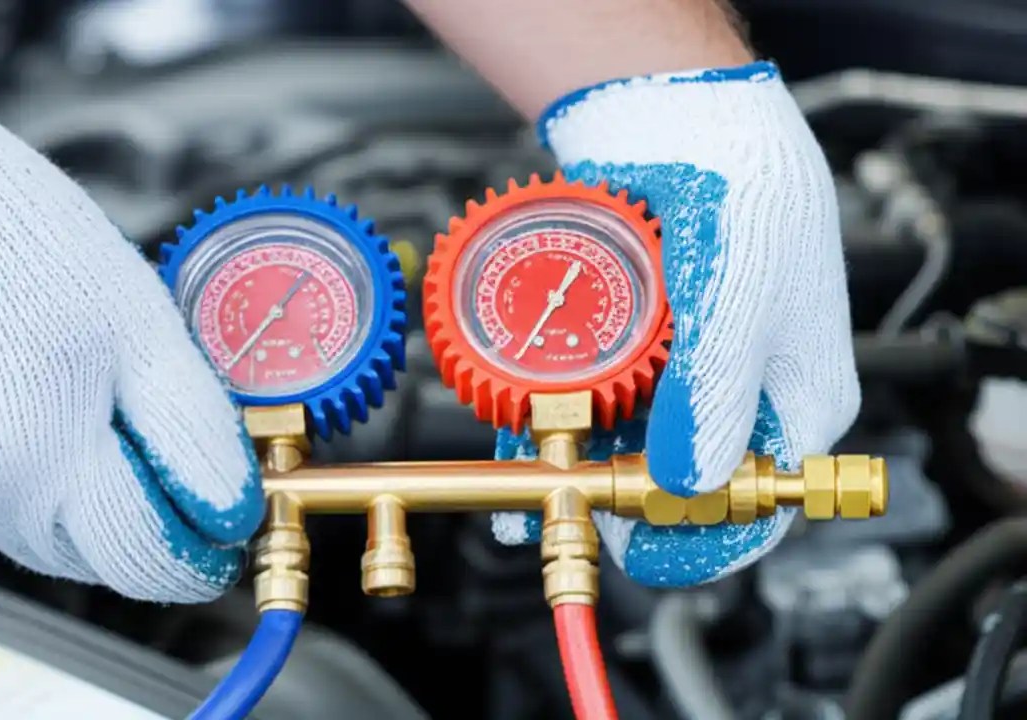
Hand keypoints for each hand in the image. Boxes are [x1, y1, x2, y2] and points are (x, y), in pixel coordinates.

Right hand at [0, 53, 262, 602]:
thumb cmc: (23, 239)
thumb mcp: (145, 327)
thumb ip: (194, 436)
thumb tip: (231, 516)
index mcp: (39, 456)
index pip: (145, 563)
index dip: (201, 554)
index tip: (227, 526)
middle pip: (92, 561)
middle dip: (144, 524)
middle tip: (168, 455)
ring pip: (37, 541)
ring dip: (83, 506)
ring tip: (89, 411)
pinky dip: (22, 481)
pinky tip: (28, 408)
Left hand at [493, 62, 859, 585]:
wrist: (692, 121)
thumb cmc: (747, 211)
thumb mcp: (737, 321)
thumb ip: (711, 410)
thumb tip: (680, 486)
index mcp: (796, 403)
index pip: (757, 502)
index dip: (699, 541)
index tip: (640, 557)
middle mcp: (738, 392)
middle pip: (681, 479)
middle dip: (622, 506)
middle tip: (569, 516)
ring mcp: (684, 367)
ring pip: (629, 444)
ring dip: (580, 472)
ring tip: (526, 494)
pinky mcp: (636, 342)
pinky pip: (595, 400)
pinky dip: (558, 427)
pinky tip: (520, 449)